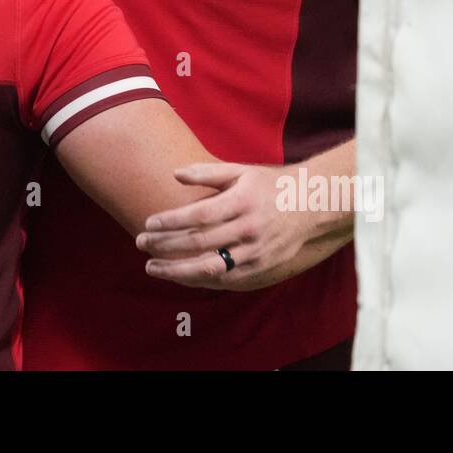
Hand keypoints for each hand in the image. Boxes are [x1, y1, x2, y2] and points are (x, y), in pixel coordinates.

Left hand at [135, 162, 349, 291]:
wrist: (312, 207)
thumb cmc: (271, 186)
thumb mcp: (242, 172)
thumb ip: (207, 172)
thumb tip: (175, 173)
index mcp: (242, 203)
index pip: (198, 216)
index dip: (170, 221)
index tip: (148, 222)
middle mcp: (249, 230)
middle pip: (199, 243)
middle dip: (165, 245)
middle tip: (140, 243)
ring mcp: (255, 254)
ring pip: (209, 269)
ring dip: (177, 271)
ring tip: (152, 267)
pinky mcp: (261, 270)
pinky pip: (225, 281)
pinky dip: (200, 280)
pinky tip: (180, 276)